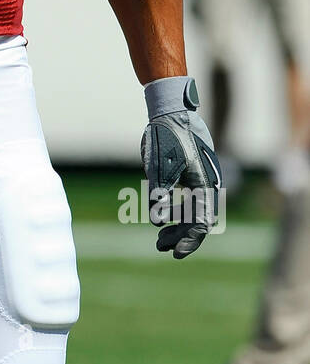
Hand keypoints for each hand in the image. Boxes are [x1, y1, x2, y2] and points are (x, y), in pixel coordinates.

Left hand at [140, 77, 221, 258]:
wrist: (172, 110)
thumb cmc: (167, 137)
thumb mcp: (159, 166)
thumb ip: (159, 193)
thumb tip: (157, 220)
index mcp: (204, 185)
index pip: (201, 222)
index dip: (188, 240)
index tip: (174, 253)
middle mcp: (207, 184)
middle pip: (198, 220)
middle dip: (181, 236)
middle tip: (161, 247)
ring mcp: (201, 178)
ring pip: (193, 210)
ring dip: (178, 225)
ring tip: (160, 238)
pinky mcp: (192, 173)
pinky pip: (188, 199)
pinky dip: (176, 210)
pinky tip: (162, 217)